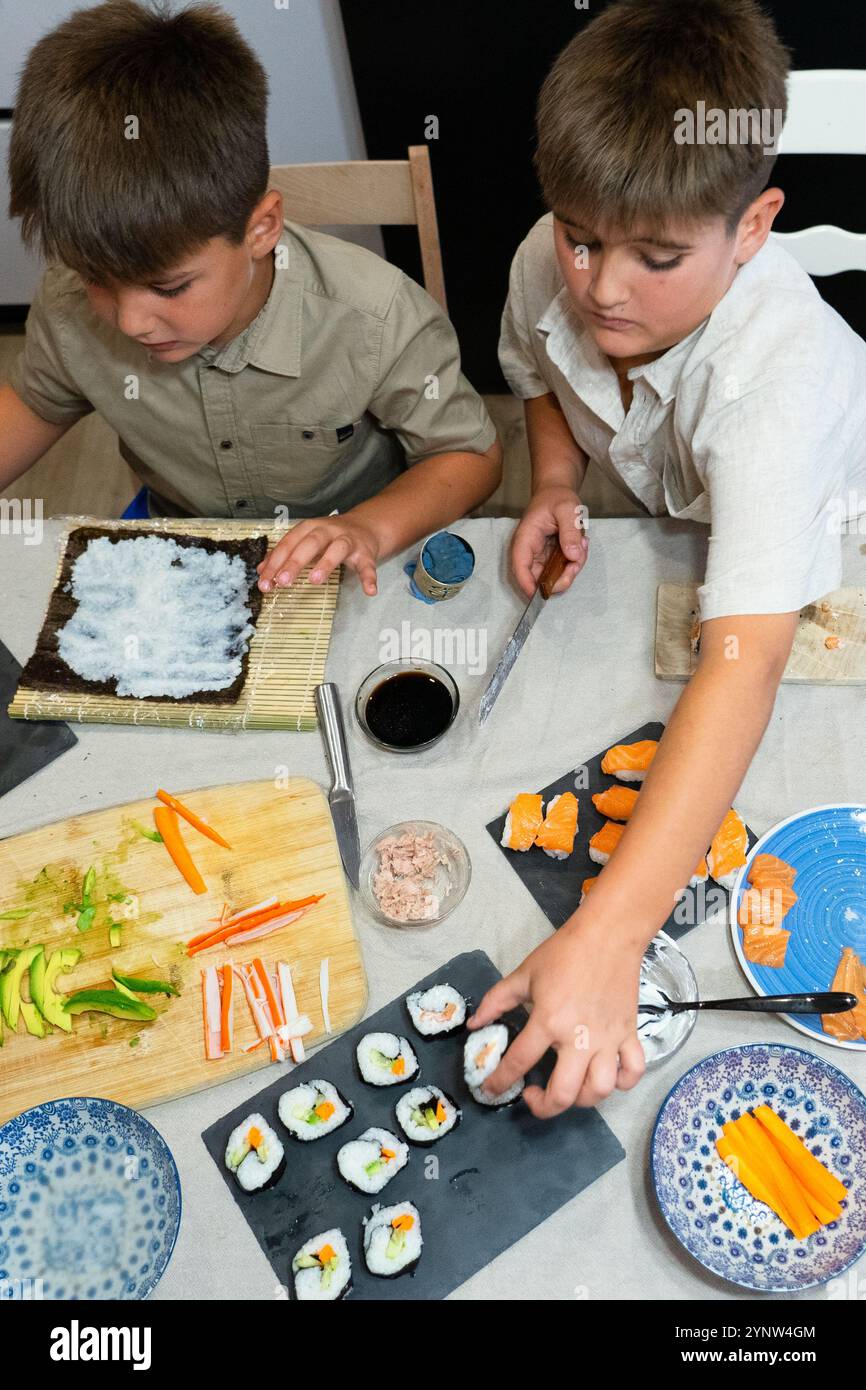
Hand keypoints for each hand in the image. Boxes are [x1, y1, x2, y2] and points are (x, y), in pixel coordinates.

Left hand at [257, 514, 379, 595]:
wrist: (366, 526)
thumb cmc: (330, 537)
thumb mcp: (305, 541)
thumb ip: (285, 555)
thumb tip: (262, 571)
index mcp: (310, 528)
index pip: (288, 544)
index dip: (275, 562)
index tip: (265, 581)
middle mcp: (328, 530)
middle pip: (310, 543)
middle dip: (295, 561)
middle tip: (283, 581)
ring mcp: (348, 541)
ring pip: (337, 549)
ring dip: (327, 564)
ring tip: (315, 580)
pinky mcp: (366, 553)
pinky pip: (368, 566)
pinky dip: (369, 578)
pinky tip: (369, 590)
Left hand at [467, 918, 645, 1116]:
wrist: (608, 935)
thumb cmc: (563, 953)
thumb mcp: (524, 974)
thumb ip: (496, 1001)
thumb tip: (473, 1025)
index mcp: (548, 1020)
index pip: (518, 1062)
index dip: (499, 1081)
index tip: (490, 1089)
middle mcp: (579, 1038)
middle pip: (563, 1094)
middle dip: (543, 1107)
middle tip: (533, 1097)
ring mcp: (608, 1039)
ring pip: (599, 1090)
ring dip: (580, 1100)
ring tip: (568, 1088)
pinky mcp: (630, 1034)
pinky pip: (633, 1072)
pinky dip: (622, 1083)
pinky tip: (606, 1077)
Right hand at [511, 485, 588, 598]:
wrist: (557, 492)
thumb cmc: (557, 497)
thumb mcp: (567, 508)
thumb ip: (570, 531)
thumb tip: (573, 555)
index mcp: (526, 538)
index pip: (520, 567)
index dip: (528, 584)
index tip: (542, 595)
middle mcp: (530, 551)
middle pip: (539, 578)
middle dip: (562, 577)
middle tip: (578, 561)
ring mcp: (540, 557)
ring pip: (553, 577)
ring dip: (572, 569)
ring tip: (583, 543)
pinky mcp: (550, 558)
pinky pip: (562, 569)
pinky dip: (575, 562)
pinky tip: (581, 544)